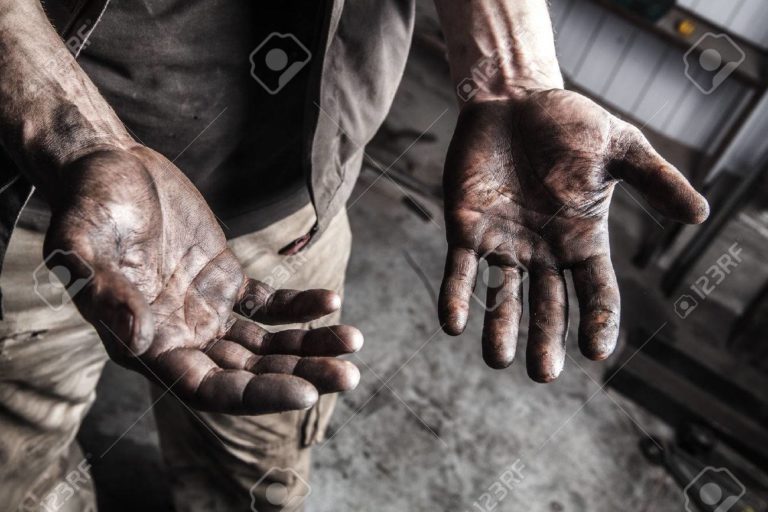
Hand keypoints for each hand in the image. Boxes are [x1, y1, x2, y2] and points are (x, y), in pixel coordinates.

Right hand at [43, 145, 361, 413]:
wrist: (108, 169)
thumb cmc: (87, 206)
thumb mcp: (79, 245)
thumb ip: (102, 293)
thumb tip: (138, 340)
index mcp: (147, 346)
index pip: (209, 389)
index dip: (257, 395)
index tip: (306, 393)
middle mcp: (181, 338)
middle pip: (250, 373)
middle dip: (300, 376)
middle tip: (348, 376)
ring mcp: (206, 311)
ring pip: (266, 343)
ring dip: (309, 347)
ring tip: (354, 342)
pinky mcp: (225, 280)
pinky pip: (268, 305)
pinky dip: (299, 307)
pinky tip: (331, 301)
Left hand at [438, 88, 708, 381]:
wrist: (514, 101)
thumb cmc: (569, 124)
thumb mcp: (620, 147)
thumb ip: (655, 180)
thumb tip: (700, 215)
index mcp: (582, 240)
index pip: (595, 290)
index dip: (597, 320)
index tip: (596, 351)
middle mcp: (543, 252)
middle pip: (547, 306)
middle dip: (544, 339)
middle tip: (542, 373)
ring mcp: (504, 244)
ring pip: (501, 296)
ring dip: (498, 329)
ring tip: (497, 359)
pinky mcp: (466, 230)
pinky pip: (460, 270)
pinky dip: (456, 296)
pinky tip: (452, 324)